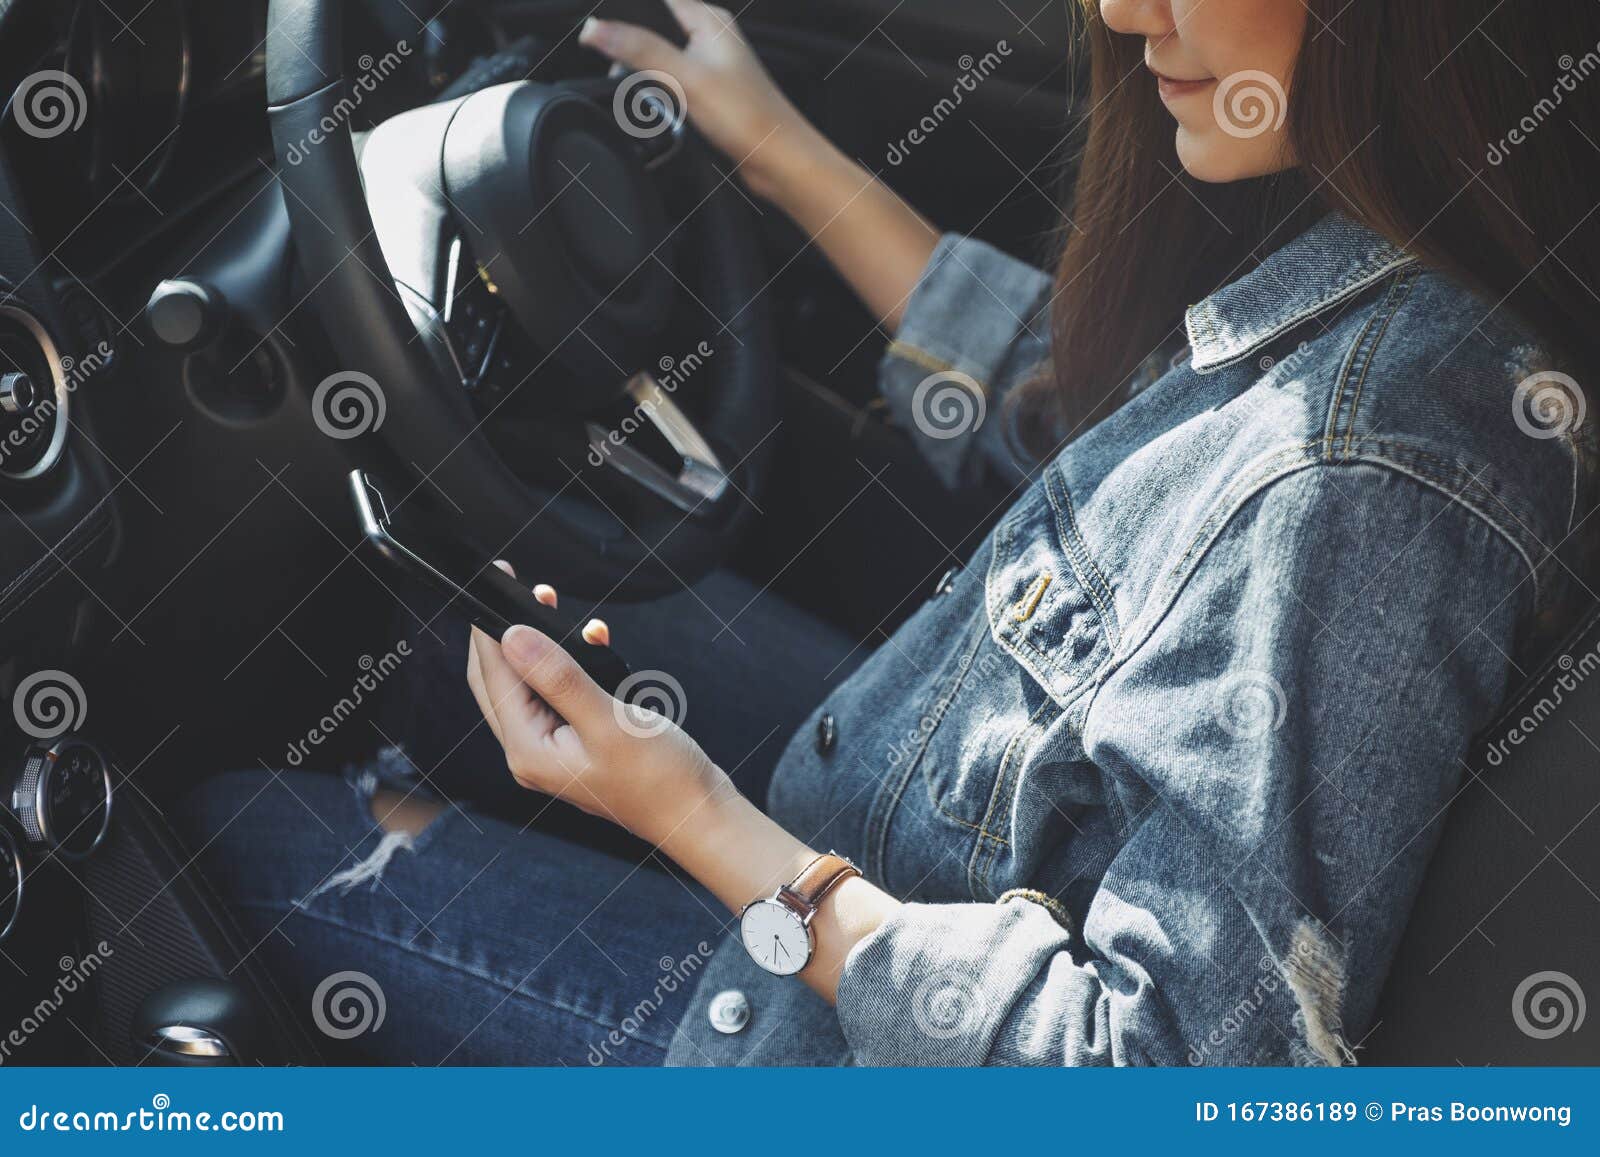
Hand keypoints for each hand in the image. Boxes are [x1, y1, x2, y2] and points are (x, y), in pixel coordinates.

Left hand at [464, 569, 728, 844]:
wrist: (697, 813)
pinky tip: (594, 643)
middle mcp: (531, 753)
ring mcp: (553, 751)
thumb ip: (558, 677)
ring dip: (542, 646)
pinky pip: (559, 696)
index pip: (493, 677)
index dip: (490, 627)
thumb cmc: (660, 776)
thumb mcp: (607, 720)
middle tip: (526, 588)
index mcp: (528, 750)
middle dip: (510, 632)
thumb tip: (512, 636)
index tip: (496, 580)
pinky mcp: (576, 744)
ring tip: (554, 606)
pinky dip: (570, 666)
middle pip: (500, 680)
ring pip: (530, 685)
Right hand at [579, 0, 823, 197]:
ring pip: (661, 60)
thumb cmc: (749, 118)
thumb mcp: (684, 77)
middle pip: (653, 30)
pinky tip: (662, 112)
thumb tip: (595, 29)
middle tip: (619, 70)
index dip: (627, 12)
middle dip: (633, 51)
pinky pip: (672, 86)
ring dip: (646, 78)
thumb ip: (638, 49)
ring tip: (644, 95)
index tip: (602, 32)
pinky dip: (661, 97)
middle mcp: (712, 37)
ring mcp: (711, 66)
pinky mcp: (710, 94)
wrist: (778, 161)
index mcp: (709, 19)